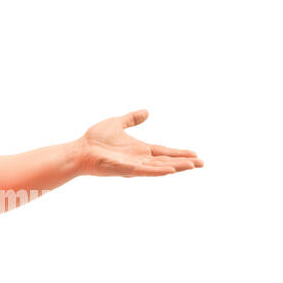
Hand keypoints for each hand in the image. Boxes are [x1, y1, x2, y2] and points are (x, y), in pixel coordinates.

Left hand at [72, 109, 202, 176]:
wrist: (79, 149)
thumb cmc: (95, 140)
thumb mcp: (117, 123)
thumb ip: (132, 119)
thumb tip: (147, 112)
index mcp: (140, 151)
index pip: (165, 153)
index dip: (180, 154)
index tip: (195, 156)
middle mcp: (139, 160)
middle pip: (167, 162)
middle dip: (184, 163)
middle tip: (202, 164)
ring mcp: (133, 166)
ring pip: (159, 168)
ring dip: (175, 167)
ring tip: (192, 167)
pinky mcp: (124, 169)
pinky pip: (144, 171)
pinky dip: (158, 171)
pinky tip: (170, 170)